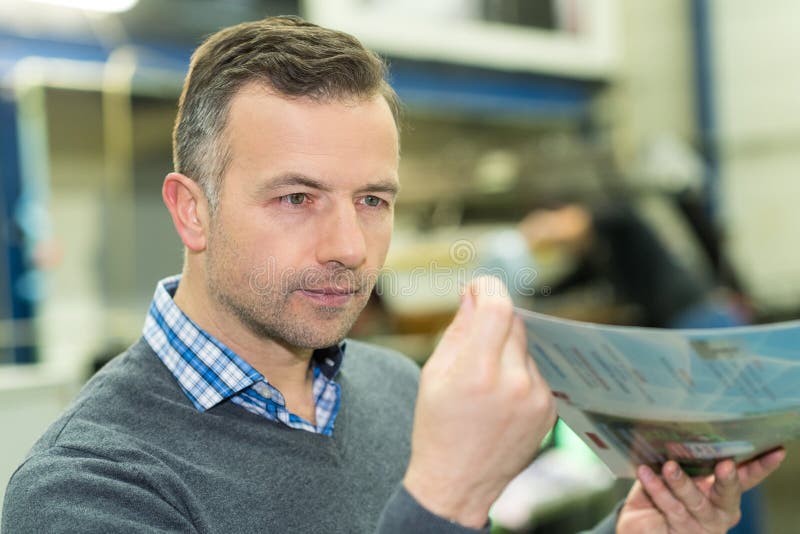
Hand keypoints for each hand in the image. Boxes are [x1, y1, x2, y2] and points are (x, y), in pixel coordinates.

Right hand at [403, 275, 556, 527]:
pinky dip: (520, 369)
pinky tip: (501, 391)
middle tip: (475, 327)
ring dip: (508, 346)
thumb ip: (458, 330)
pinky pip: (536, 371)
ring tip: (486, 373)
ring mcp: (537, 399)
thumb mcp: (435, 375)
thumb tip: (472, 294)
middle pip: (515, 323)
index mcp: (478, 373)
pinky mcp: (549, 411)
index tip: (477, 287)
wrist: (458, 483)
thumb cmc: (438, 427)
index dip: (488, 288)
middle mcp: (515, 383)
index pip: (498, 308)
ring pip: (527, 346)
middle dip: (495, 317)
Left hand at [617, 448, 785, 532]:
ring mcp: (701, 525)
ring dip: (682, 482)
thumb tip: (680, 432)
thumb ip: (684, 461)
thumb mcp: (676, 475)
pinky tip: (646, 472)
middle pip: (727, 495)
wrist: (641, 525)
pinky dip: (657, 488)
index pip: (746, 478)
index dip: (760, 466)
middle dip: (728, 480)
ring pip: (694, 502)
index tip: (775, 451)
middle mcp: (718, 511)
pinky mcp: (680, 532)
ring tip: (670, 467)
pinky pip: (669, 507)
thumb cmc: (663, 494)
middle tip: (725, 465)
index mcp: (723, 494)